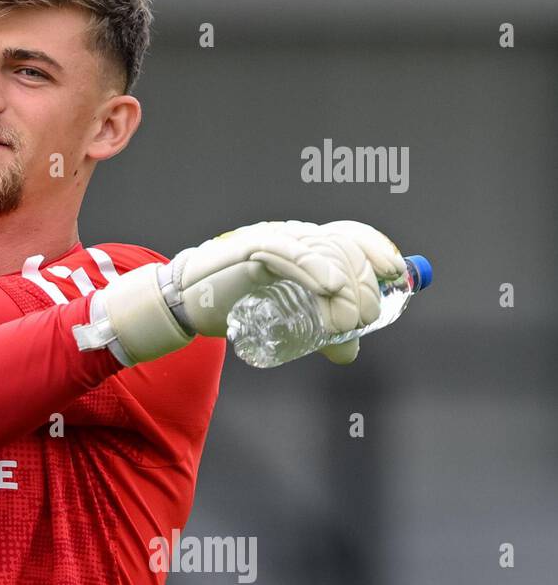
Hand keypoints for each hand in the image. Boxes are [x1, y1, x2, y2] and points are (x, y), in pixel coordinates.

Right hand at [77, 219, 387, 366]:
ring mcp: (273, 239)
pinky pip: (290, 253)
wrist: (187, 302)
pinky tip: (331, 287)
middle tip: (362, 320)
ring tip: (344, 323)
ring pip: (324, 252)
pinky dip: (315, 269)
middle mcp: (294, 234)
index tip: (397, 273)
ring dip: (344, 290)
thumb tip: (350, 352)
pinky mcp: (252, 249)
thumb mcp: (286, 318)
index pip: (349, 232)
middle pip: (344, 248)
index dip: (377, 248)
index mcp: (305, 243)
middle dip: (363, 286)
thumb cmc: (235, 303)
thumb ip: (319, 332)